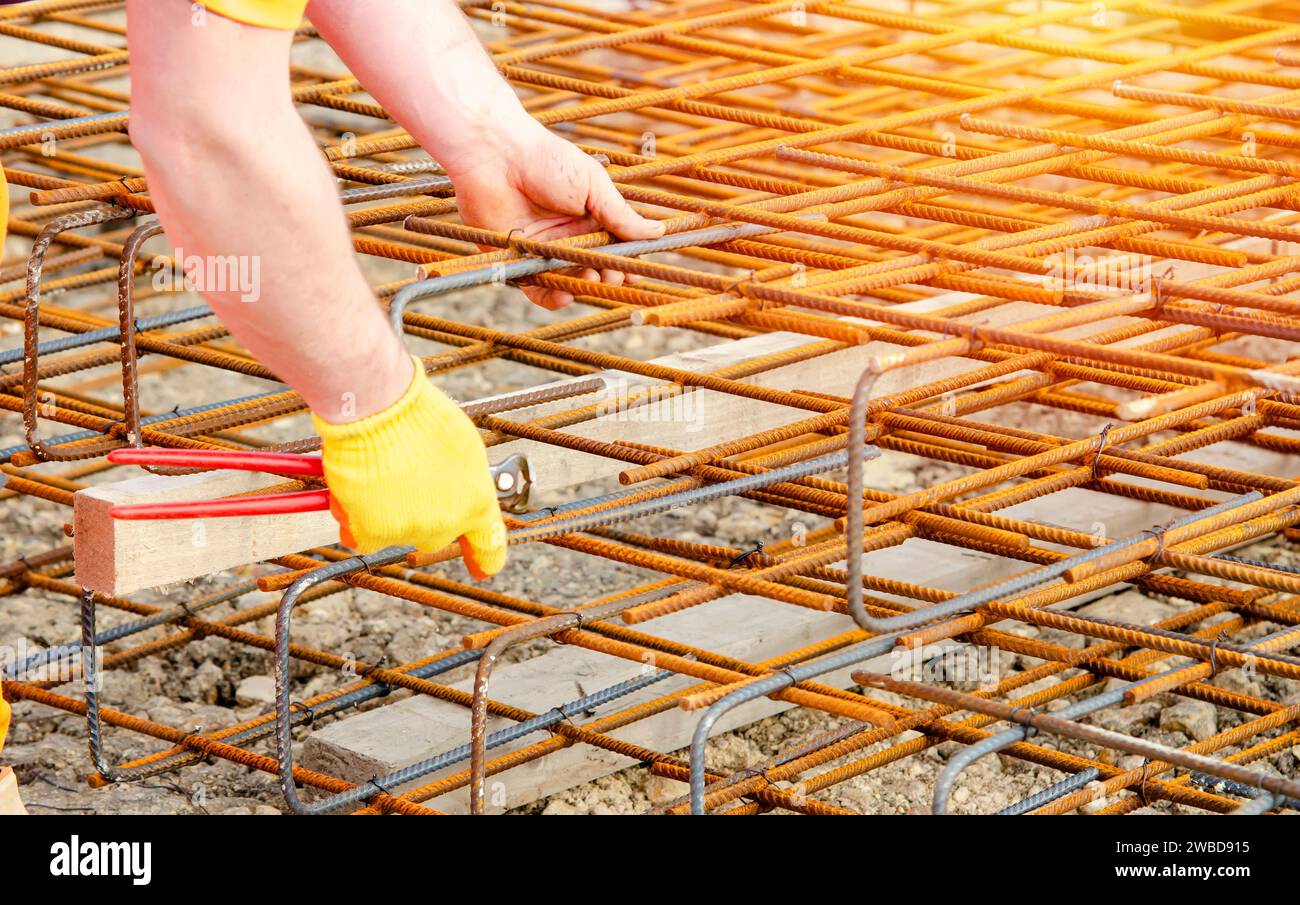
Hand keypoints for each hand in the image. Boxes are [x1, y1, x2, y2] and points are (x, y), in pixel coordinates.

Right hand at [312, 357, 506, 578]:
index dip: (484, 558)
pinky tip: (353, 488)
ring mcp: (411, 531)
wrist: (383, 411)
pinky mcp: (374, 534)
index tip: (483, 569)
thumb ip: (462, 478)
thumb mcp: (462, 446)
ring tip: (376, 471)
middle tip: (403, 479)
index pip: (489, 544)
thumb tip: (451, 487)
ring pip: (393, 529)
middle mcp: (448, 525)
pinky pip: (358, 533)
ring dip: (381, 509)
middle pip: (433, 533)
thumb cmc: (422, 418)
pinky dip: (351, 514)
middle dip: (418, 512)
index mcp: (477, 503)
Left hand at [447, 116, 663, 308]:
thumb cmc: (545, 161)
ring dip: (583, 286)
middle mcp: (568, 237)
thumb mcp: (593, 186)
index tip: (636, 272)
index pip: (614, 248)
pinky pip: (537, 288)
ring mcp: (543, 250)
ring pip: (568, 281)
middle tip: (611, 274)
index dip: (626, 262)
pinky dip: (552, 296)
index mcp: (589, 217)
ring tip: (591, 280)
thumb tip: (657, 233)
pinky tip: (566, 293)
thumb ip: (621, 215)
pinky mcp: (517, 261)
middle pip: (594, 269)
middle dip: (607, 276)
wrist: (495, 156)